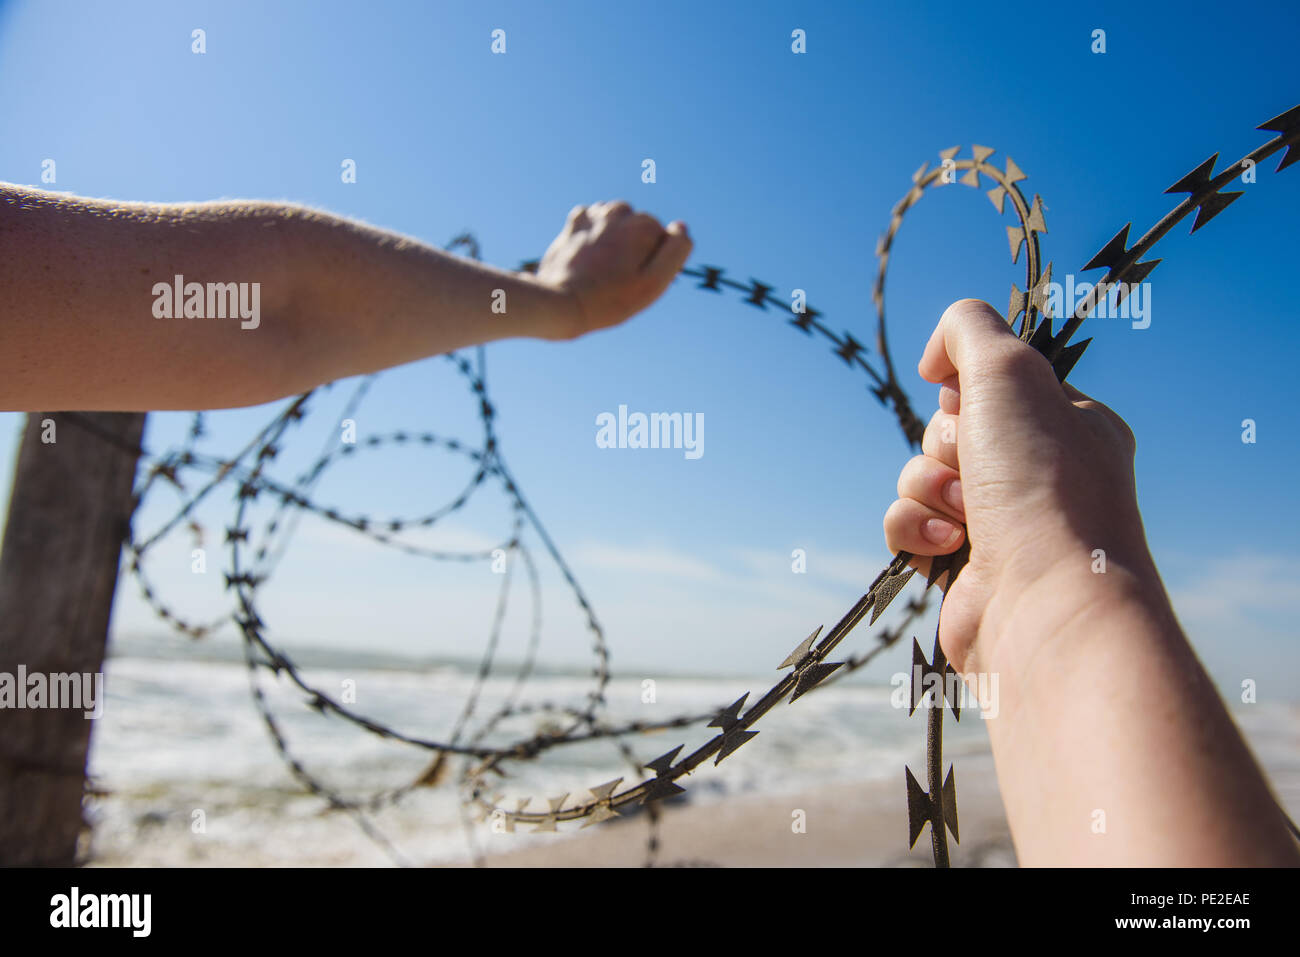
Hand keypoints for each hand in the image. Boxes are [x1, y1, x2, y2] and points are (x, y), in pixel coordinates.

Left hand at [532, 201, 691, 339]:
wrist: (562, 303)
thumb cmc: (611, 298)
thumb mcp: (655, 283)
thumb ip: (675, 252)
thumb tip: (681, 227)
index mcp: (643, 225)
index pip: (665, 239)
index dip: (657, 262)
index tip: (641, 281)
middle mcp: (619, 212)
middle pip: (640, 228)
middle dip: (636, 247)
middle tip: (621, 279)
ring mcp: (594, 215)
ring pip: (617, 221)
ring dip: (616, 238)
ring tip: (604, 268)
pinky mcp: (574, 223)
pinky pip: (593, 219)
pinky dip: (595, 233)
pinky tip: (590, 254)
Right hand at [883, 299, 1152, 673]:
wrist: (1044, 604)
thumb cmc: (1042, 485)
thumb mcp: (1010, 370)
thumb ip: (968, 329)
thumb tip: (936, 356)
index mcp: (1069, 425)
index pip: (993, 385)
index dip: (968, 390)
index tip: (973, 401)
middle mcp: (1039, 475)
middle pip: (947, 429)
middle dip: (945, 444)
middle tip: (975, 465)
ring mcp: (999, 525)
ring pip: (919, 477)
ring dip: (927, 488)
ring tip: (966, 516)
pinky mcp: (959, 569)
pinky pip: (905, 527)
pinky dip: (915, 531)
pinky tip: (949, 548)